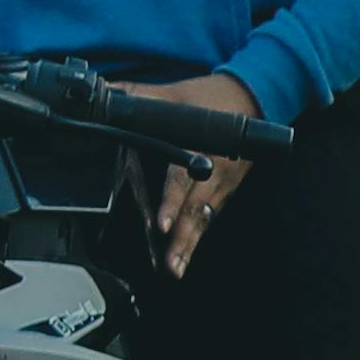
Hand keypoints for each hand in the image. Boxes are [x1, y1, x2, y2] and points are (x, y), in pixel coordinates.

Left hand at [115, 71, 263, 274]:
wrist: (253, 100)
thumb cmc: (209, 99)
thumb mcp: (175, 93)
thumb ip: (140, 95)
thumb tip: (106, 92)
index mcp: (202, 147)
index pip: (184, 178)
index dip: (173, 201)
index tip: (163, 223)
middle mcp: (215, 172)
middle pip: (196, 209)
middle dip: (182, 236)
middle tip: (169, 261)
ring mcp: (222, 185)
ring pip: (203, 219)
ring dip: (189, 245)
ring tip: (175, 268)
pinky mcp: (224, 193)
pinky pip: (208, 219)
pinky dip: (195, 239)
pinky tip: (182, 259)